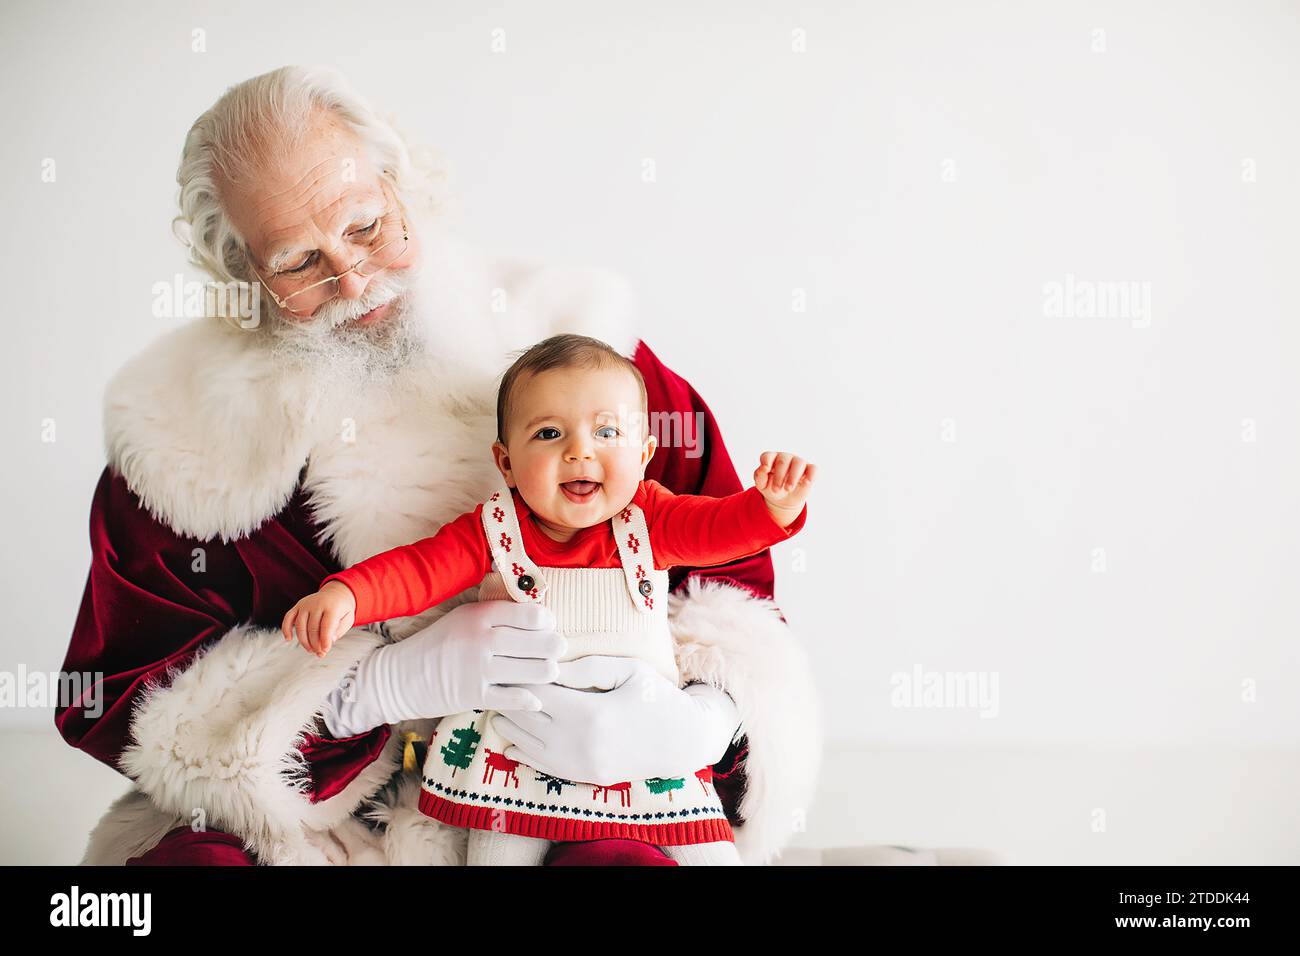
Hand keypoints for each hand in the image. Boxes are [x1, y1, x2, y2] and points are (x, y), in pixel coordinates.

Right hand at [282, 582, 357, 656]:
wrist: (336, 594)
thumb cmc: (342, 609)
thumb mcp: (348, 619)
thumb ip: (340, 630)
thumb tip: (329, 640)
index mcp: (332, 607)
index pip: (326, 625)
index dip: (325, 640)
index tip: (325, 650)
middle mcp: (317, 603)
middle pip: (312, 628)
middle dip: (315, 643)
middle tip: (319, 653)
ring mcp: (306, 604)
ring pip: (300, 625)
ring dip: (304, 641)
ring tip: (311, 650)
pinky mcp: (298, 606)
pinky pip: (288, 617)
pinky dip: (286, 629)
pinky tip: (288, 639)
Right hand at [320, 600, 566, 737]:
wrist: (400, 677)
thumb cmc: (438, 644)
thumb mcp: (463, 617)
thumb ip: (496, 613)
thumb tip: (537, 612)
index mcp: (480, 615)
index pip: (530, 614)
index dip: (547, 621)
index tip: (548, 625)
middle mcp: (481, 639)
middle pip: (538, 642)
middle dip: (554, 646)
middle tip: (558, 649)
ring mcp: (478, 669)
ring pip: (533, 671)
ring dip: (547, 672)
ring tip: (548, 671)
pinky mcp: (474, 696)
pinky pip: (515, 698)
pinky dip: (531, 699)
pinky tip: (535, 697)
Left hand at [492, 656, 740, 785]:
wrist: (683, 741)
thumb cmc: (657, 698)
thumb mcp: (629, 671)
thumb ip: (587, 668)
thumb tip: (551, 667)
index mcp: (591, 713)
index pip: (539, 694)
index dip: (520, 678)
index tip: (508, 665)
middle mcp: (581, 744)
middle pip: (528, 720)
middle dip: (509, 701)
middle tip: (496, 684)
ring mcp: (582, 765)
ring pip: (529, 746)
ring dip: (511, 727)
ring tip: (497, 709)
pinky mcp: (585, 777)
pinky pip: (544, 767)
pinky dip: (523, 755)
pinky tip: (510, 744)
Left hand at [753, 451, 815, 525]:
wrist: (783, 500)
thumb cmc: (771, 488)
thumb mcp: (762, 485)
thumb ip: (759, 477)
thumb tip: (763, 468)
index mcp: (771, 459)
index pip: (768, 456)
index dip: (766, 461)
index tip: (766, 469)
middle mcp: (785, 458)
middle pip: (783, 460)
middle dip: (779, 476)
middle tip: (776, 490)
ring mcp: (798, 462)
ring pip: (799, 462)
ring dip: (793, 476)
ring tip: (788, 489)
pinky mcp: (810, 470)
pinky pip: (813, 468)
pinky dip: (811, 475)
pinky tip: (805, 483)